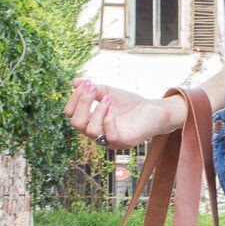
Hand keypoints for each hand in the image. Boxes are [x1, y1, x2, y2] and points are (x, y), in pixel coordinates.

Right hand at [64, 78, 186, 148]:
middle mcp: (98, 134)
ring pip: (90, 131)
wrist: (154, 111)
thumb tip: (74, 82)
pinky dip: (108, 120)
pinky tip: (112, 109)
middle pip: (76, 123)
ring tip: (107, 99)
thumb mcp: (108, 93)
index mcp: (91, 123)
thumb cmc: (130, 104)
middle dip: (83, 102)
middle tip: (94, 88)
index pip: (70, 114)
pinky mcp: (124, 142)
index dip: (74, 98)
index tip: (87, 84)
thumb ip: (92, 89)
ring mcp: (110, 141)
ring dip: (96, 111)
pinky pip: (109, 136)